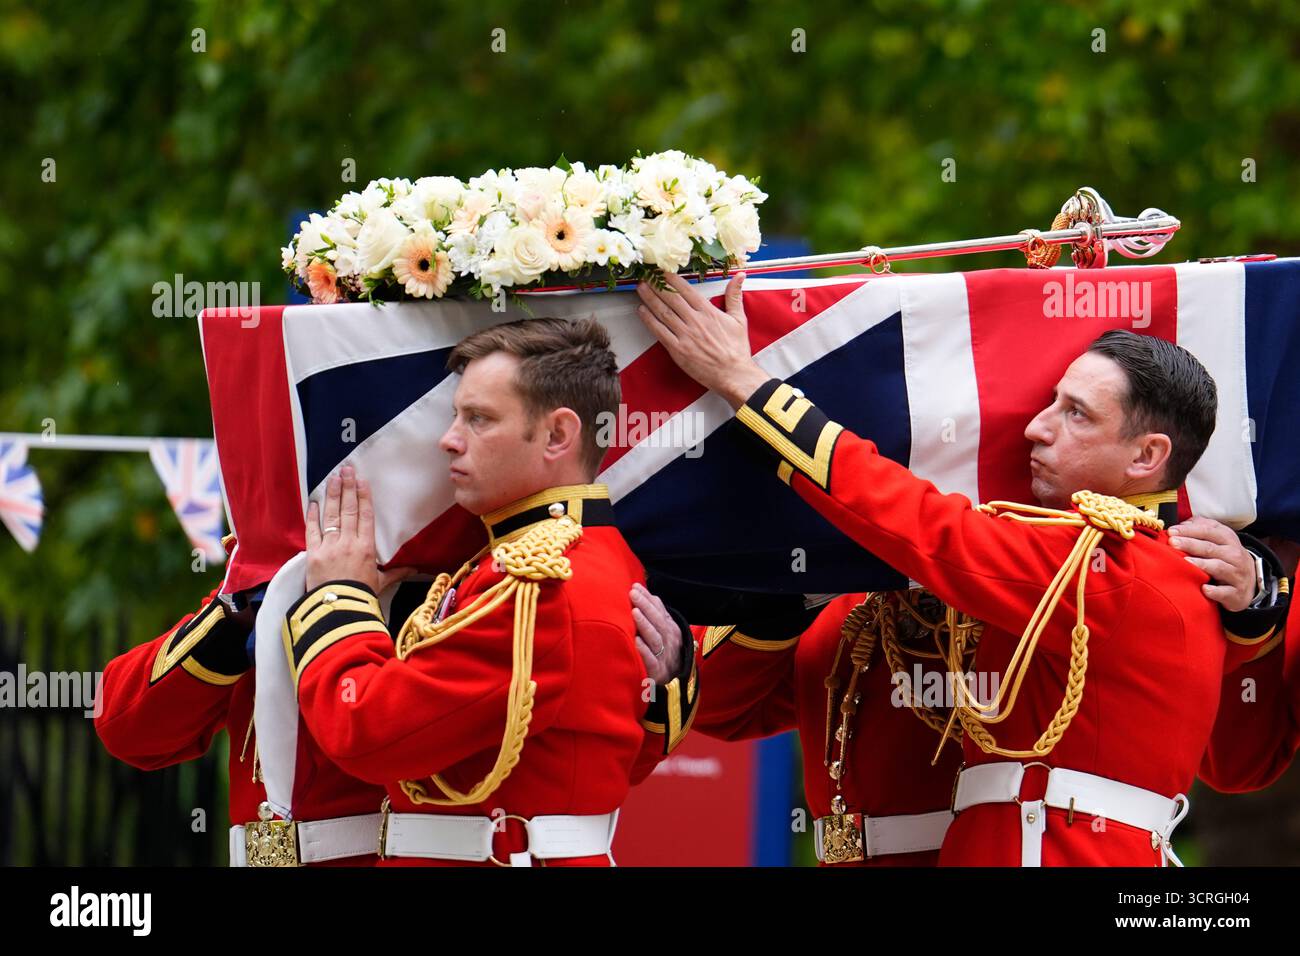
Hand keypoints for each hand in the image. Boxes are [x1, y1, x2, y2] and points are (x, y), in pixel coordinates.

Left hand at [305, 464, 415, 592]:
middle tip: (346, 469)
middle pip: (349, 509)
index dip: (364, 496)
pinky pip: (312, 530)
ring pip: (331, 515)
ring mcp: (329, 546)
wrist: (339, 611)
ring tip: (333, 478)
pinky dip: (312, 516)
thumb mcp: (381, 583)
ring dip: (332, 495)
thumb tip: (415, 568)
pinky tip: (313, 502)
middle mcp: (348, 542)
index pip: (365, 516)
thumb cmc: (361, 597)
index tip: (362, 480)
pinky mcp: (313, 554)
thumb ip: (396, 572)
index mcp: (366, 548)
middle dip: (348, 488)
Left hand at [630, 582, 684, 684]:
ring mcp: (664, 655)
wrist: (674, 681)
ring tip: (634, 612)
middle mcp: (669, 640)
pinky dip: (644, 651)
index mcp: (670, 628)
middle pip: (657, 621)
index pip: (660, 610)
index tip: (635, 587)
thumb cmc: (664, 651)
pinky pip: (652, 660)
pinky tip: (636, 641)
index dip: (648, 598)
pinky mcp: (657, 671)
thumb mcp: (665, 631)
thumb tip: (643, 591)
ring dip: (645, 625)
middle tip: (632, 594)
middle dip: (645, 606)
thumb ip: (656, 613)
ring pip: (655, 638)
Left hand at [635, 271, 771, 407]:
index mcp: (708, 312)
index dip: (672, 279)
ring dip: (650, 299)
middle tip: (646, 275)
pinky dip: (649, 320)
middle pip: (671, 298)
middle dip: (657, 285)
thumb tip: (740, 276)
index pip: (686, 290)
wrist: (733, 374)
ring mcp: (685, 335)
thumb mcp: (739, 319)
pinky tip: (642, 311)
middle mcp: (695, 321)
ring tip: (641, 288)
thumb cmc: (736, 350)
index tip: (662, 271)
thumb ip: (734, 296)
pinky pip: (660, 332)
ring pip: (663, 312)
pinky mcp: (678, 350)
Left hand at [1167, 516, 1257, 611]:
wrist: (1249, 582)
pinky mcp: (1236, 593)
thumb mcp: (1218, 539)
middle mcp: (1234, 555)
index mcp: (1228, 539)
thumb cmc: (1225, 558)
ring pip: (1219, 567)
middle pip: (1210, 548)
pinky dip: (1215, 591)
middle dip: (1190, 544)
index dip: (1189, 530)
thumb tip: (1183, 524)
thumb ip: (1202, 528)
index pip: (1208, 531)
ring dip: (1202, 564)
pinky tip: (1204, 588)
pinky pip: (1225, 592)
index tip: (1171, 531)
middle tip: (1172, 542)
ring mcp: (1236, 574)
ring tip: (1186, 562)